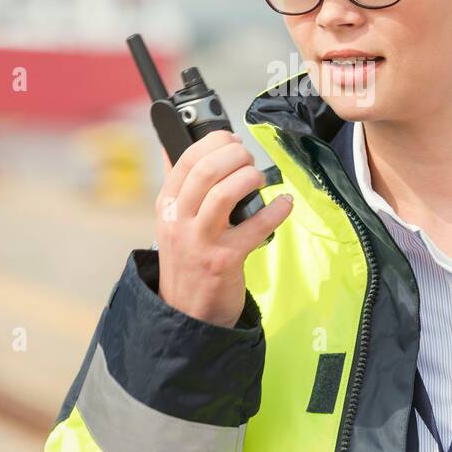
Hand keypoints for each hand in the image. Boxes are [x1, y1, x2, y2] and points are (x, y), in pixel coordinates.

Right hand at [154, 130, 292, 327]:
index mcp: (167, 205)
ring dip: (249, 177)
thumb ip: (176, 186)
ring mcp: (201, 240)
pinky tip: (285, 204)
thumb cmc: (186, 261)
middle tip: (248, 159)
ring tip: (259, 178)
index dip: (213, 141)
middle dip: (234, 154)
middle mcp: (180, 220)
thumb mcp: (171, 221)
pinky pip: (255, 226)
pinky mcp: (225, 259)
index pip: (185, 159)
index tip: (231, 139)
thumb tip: (174, 146)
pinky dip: (275, 210)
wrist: (187, 312)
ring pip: (224, 193)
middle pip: (205, 171)